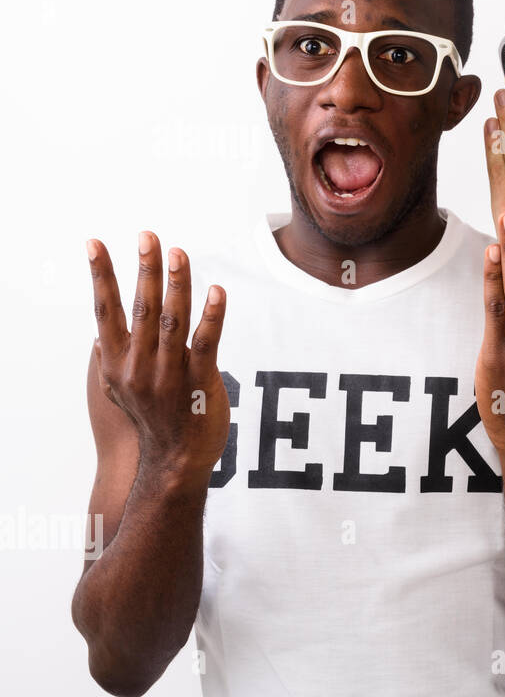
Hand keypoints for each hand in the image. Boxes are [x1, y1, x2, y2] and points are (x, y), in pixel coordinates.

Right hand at [87, 232, 229, 482]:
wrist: (173, 461)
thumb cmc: (150, 419)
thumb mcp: (119, 390)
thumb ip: (112, 359)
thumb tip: (99, 333)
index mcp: (117, 362)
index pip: (104, 311)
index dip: (100, 276)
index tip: (95, 243)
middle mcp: (138, 366)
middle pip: (141, 308)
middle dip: (144, 269)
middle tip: (148, 235)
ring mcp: (169, 374)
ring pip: (173, 321)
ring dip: (177, 285)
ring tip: (179, 253)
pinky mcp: (200, 382)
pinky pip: (206, 343)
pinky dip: (212, 315)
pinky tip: (217, 291)